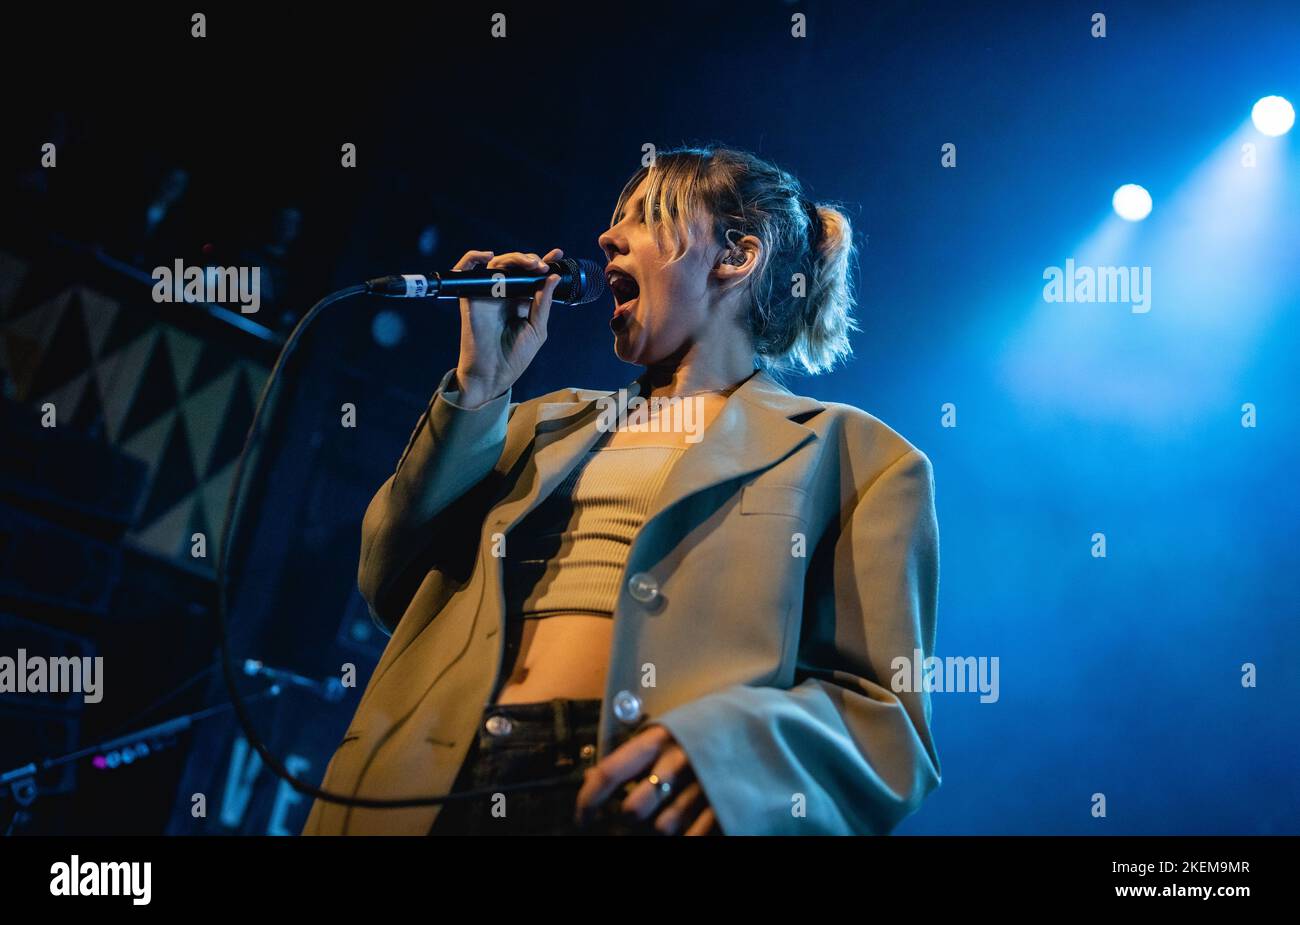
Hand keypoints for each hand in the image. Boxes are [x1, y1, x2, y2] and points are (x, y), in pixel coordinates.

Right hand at [453, 247, 563, 406]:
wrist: (493, 374)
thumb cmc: (514, 357)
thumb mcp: (538, 329)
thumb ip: (543, 303)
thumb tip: (552, 277)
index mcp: (521, 300)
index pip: (532, 275)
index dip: (544, 262)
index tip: (558, 255)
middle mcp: (504, 294)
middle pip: (515, 265)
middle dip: (530, 260)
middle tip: (542, 266)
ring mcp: (487, 293)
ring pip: (497, 263)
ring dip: (514, 258)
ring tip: (530, 264)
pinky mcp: (470, 297)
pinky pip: (466, 270)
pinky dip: (473, 257)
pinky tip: (489, 256)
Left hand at [573, 724, 720, 834]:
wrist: (764, 724)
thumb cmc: (707, 728)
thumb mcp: (671, 728)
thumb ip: (636, 753)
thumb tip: (594, 776)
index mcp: (660, 737)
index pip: (611, 771)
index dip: (589, 800)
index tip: (581, 817)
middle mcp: (678, 760)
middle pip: (634, 808)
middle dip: (631, 815)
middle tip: (637, 811)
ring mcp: (704, 784)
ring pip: (663, 827)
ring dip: (663, 824)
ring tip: (677, 807)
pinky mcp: (725, 805)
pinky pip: (692, 837)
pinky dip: (688, 835)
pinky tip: (693, 821)